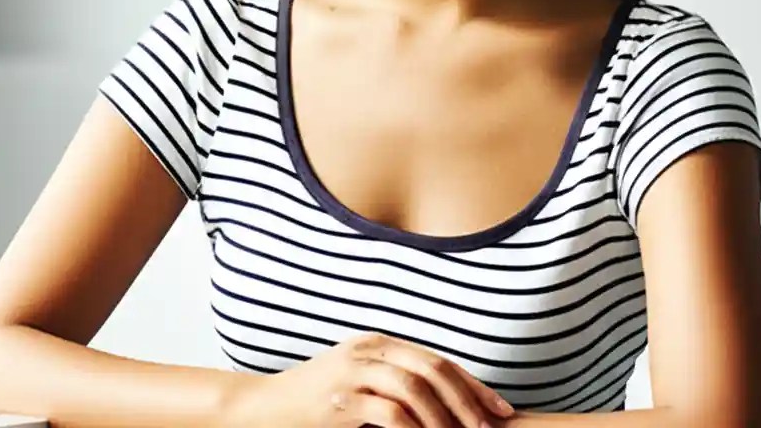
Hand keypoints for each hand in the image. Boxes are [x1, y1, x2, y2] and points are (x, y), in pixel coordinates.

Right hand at [223, 331, 515, 427]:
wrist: (261, 408)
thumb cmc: (313, 401)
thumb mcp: (357, 382)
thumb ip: (393, 384)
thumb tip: (445, 405)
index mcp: (377, 344)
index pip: (436, 359)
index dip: (472, 384)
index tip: (498, 409)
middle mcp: (367, 351)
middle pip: (432, 368)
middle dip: (467, 399)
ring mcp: (351, 373)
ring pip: (414, 387)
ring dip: (443, 416)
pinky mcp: (338, 400)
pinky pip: (387, 412)